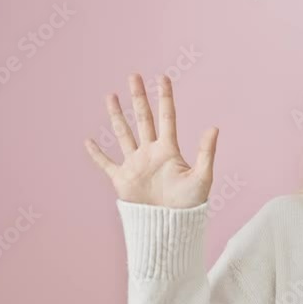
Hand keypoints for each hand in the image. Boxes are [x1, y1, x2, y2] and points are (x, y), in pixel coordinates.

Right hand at [84, 73, 218, 207]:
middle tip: (134, 75)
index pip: (166, 117)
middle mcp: (151, 153)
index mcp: (169, 150)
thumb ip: (206, 152)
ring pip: (123, 134)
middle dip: (138, 97)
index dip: (164, 97)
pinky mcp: (123, 180)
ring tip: (110, 95)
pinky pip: (107, 163)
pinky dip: (97, 154)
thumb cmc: (190, 205)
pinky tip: (88, 140)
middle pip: (143, 119)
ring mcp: (135, 165)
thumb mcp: (202, 177)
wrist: (170, 227)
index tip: (162, 77)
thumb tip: (214, 127)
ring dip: (117, 115)